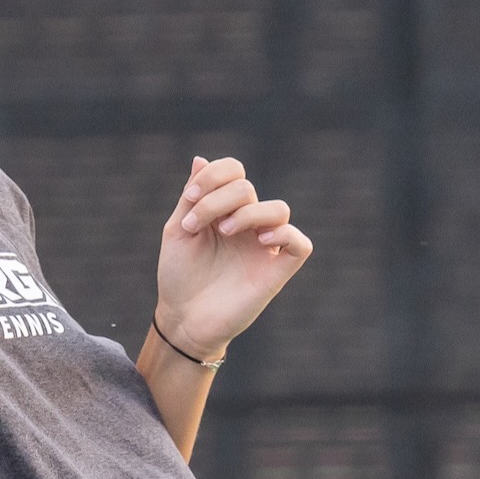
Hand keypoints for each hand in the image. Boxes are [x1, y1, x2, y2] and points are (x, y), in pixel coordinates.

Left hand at [154, 156, 312, 360]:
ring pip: (279, 209)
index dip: (214, 175)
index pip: (234, 172)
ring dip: (248, 212)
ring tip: (224, 232)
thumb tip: (200, 158)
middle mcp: (248, 224)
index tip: (190, 198)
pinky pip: (300, 243)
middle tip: (194, 226)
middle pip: (247, 188)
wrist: (183, 319)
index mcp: (224, 210)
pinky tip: (258, 241)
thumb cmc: (179, 277)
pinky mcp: (277, 271)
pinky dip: (284, 234)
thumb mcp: (178, 231)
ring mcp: (265, 247)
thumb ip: (192, 197)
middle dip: (216, 200)